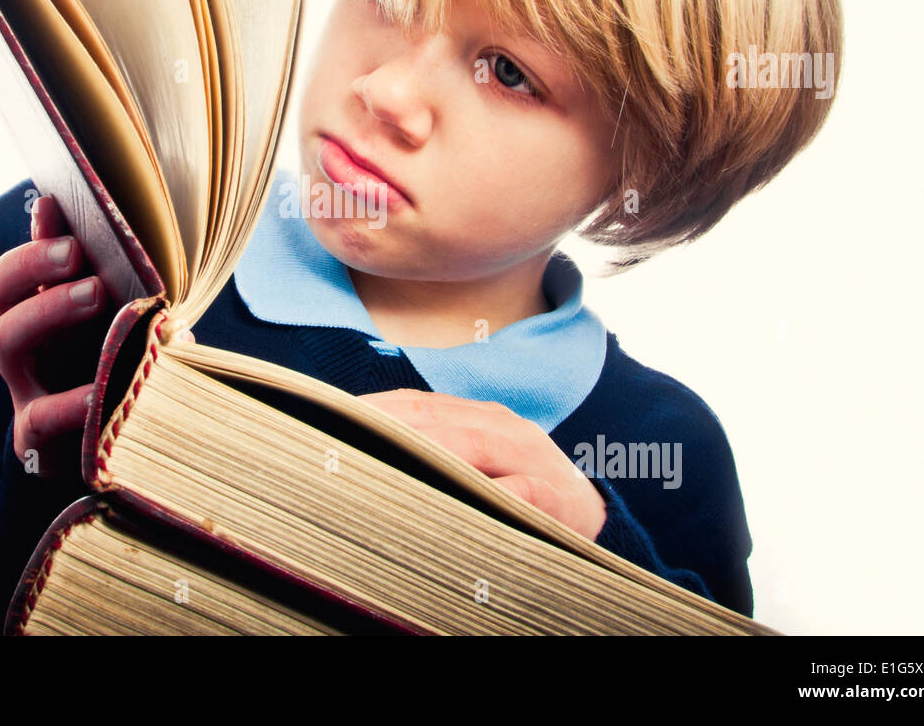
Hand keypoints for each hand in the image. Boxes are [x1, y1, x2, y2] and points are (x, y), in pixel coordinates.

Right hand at [0, 194, 113, 477]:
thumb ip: (115, 284)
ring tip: (96, 293)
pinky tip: (100, 391)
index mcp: (41, 311)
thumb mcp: (121, 326)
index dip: (33, 236)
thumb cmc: (113, 376)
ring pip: (4, 340)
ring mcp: (23, 387)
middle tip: (75, 251)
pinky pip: (40, 417)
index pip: (21, 265)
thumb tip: (115, 236)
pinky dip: (70, 402)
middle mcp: (23, 343)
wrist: (106, 457)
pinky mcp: (36, 438)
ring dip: (46, 309)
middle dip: (30, 263)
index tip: (55, 205)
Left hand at [358, 388, 606, 539]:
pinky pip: (522, 493)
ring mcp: (532, 461)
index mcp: (481, 418)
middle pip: (436, 421)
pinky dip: (492, 493)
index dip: (374, 409)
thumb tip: (362, 449)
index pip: (416, 405)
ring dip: (426, 450)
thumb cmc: (519, 494)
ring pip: (473, 446)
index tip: (332, 417)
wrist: (592, 518)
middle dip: (386, 426)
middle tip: (341, 435)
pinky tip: (457, 499)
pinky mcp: (556, 500)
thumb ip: (434, 451)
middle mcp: (505, 430)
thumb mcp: (478, 464)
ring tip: (382, 454)